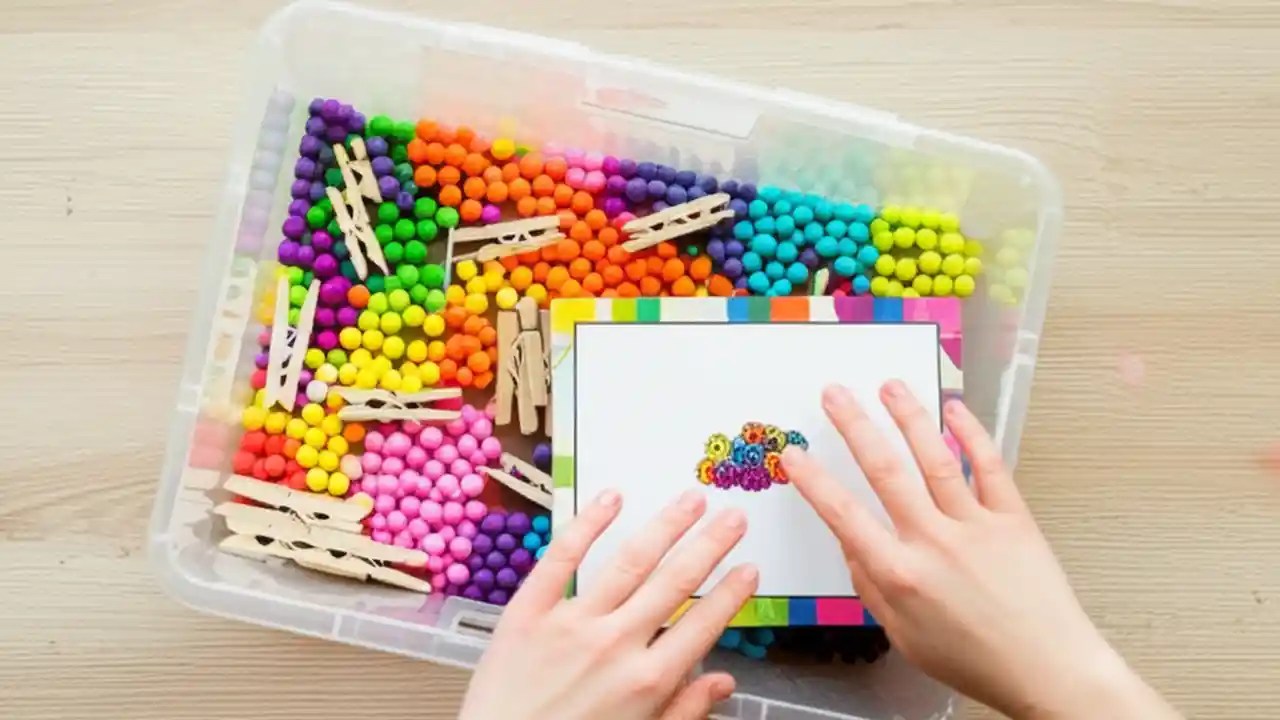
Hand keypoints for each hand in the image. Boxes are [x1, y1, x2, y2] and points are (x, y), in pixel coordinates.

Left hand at [459, 488, 758, 719]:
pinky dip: (588, 524)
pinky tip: (612, 498)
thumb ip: (683, 710)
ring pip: (630, 562)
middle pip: (675, 582)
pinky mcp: (528, 613)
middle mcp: (615, 645)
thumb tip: (723, 682)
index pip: (704, 624)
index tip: (750, 568)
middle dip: (711, 545)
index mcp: (648, 681)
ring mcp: (571, 624)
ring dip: (667, 526)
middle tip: (733, 517)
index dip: (732, 594)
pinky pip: (561, 558)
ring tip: (691, 500)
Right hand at [781, 382, 1179, 719]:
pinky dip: (971, 434)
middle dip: (854, 426)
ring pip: (934, 459)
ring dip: (908, 417)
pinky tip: (954, 410)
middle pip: (885, 471)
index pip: (844, 516)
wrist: (1049, 670)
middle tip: (834, 394)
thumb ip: (871, 588)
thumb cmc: (975, 660)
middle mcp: (934, 542)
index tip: (793, 455)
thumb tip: (850, 546)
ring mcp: (976, 526)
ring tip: (889, 386)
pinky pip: (989, 467)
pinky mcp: (1014, 519)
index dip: (814, 482)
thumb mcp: (904, 636)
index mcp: (901, 575)